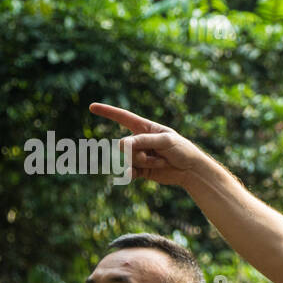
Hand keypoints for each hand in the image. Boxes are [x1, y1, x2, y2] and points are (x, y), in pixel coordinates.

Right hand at [89, 102, 209, 186]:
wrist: (190, 170)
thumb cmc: (182, 150)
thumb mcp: (166, 141)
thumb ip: (144, 140)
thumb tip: (122, 144)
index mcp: (145, 128)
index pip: (123, 117)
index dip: (108, 112)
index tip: (92, 107)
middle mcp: (140, 140)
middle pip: (125, 145)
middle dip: (140, 152)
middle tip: (159, 156)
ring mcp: (139, 155)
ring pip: (129, 159)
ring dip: (145, 163)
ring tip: (161, 162)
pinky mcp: (141, 170)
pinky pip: (129, 171)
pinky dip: (131, 173)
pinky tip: (133, 176)